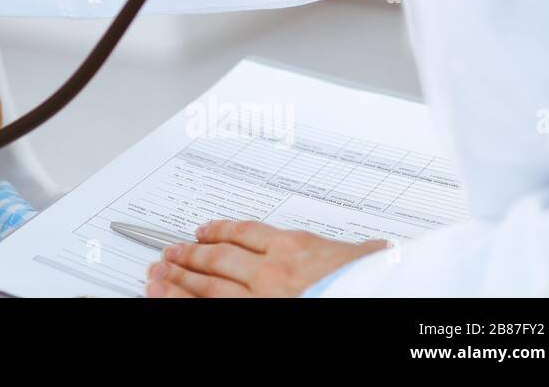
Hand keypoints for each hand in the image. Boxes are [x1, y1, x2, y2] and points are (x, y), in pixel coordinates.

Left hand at [145, 220, 388, 296]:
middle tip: (166, 253)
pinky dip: (189, 303)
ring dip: (178, 280)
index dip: (220, 231)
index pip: (247, 234)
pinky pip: (215, 310)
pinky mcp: (261, 318)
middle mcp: (275, 272)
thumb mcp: (370, 258)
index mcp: (299, 249)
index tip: (203, 231)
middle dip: (189, 257)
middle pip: (220, 260)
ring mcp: (264, 298)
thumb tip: (374, 250)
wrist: (392, 297)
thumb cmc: (382, 282)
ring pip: (210, 288)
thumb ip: (353, 253)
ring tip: (156, 275)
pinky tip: (168, 297)